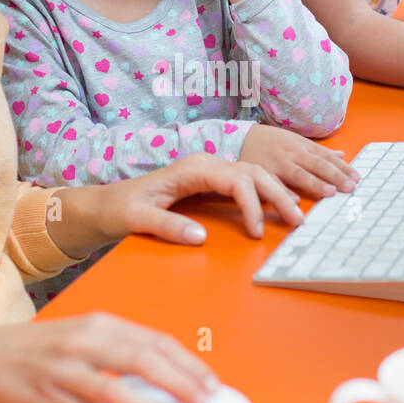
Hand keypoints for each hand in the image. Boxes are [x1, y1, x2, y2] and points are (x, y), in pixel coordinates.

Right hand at [0, 312, 218, 402]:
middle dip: (180, 382)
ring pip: (115, 388)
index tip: (211, 383)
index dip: (187, 363)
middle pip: (142, 360)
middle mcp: (85, 342)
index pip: (155, 341)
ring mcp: (64, 370)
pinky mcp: (46, 396)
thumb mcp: (81, 339)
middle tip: (205, 402)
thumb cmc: (37, 350)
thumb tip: (166, 384)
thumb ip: (120, 355)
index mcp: (99, 325)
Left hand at [92, 152, 306, 242]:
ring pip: (255, 176)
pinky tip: (280, 210)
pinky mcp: (212, 183)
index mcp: (192, 168)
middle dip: (278, 195)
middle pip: (253, 173)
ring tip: (296, 217)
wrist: (106, 204)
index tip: (257, 232)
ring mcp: (210, 172)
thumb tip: (200, 237)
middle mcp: (206, 164)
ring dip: (278, 194)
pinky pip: (247, 184)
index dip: (251, 204)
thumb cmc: (120, 208)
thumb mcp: (137, 218)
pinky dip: (267, 195)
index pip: (235, 180)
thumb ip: (166, 225)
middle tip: (297, 222)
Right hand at [239, 124, 358, 197]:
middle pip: (317, 164)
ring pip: (299, 173)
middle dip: (335, 175)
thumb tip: (342, 156)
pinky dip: (283, 190)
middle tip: (350, 187)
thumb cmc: (272, 142)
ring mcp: (278, 163)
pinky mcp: (262, 172)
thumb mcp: (297, 141)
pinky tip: (293, 199)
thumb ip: (318, 151)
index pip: (326, 157)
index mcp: (302, 145)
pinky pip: (274, 182)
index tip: (356, 178)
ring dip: (315, 183)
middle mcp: (292, 153)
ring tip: (329, 193)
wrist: (241, 138)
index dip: (342, 167)